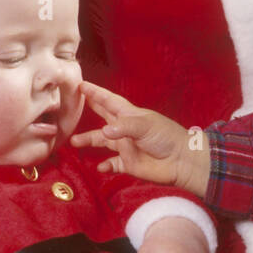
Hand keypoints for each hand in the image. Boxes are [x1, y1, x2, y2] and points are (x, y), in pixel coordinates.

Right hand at [70, 81, 209, 195]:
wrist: (181, 161)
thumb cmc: (166, 137)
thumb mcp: (145, 126)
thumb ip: (123, 128)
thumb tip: (103, 133)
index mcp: (130, 115)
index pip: (109, 101)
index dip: (96, 93)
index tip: (81, 85)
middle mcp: (125, 129)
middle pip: (103, 117)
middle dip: (90, 111)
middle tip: (72, 106)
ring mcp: (126, 146)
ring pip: (102, 142)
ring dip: (89, 141)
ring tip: (74, 142)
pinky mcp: (128, 164)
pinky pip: (112, 164)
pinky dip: (105, 165)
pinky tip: (99, 167)